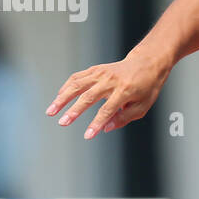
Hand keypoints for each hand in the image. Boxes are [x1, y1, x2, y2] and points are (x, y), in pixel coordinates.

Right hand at [46, 50, 171, 138]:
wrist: (147, 63)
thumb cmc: (146, 88)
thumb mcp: (142, 106)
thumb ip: (124, 118)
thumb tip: (105, 128)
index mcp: (125, 90)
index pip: (107, 110)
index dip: (97, 123)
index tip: (88, 135)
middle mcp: (111, 80)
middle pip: (89, 97)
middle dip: (74, 111)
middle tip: (63, 123)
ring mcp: (102, 73)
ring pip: (77, 85)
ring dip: (62, 98)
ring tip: (51, 111)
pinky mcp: (95, 69)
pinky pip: (77, 78)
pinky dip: (66, 87)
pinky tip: (58, 98)